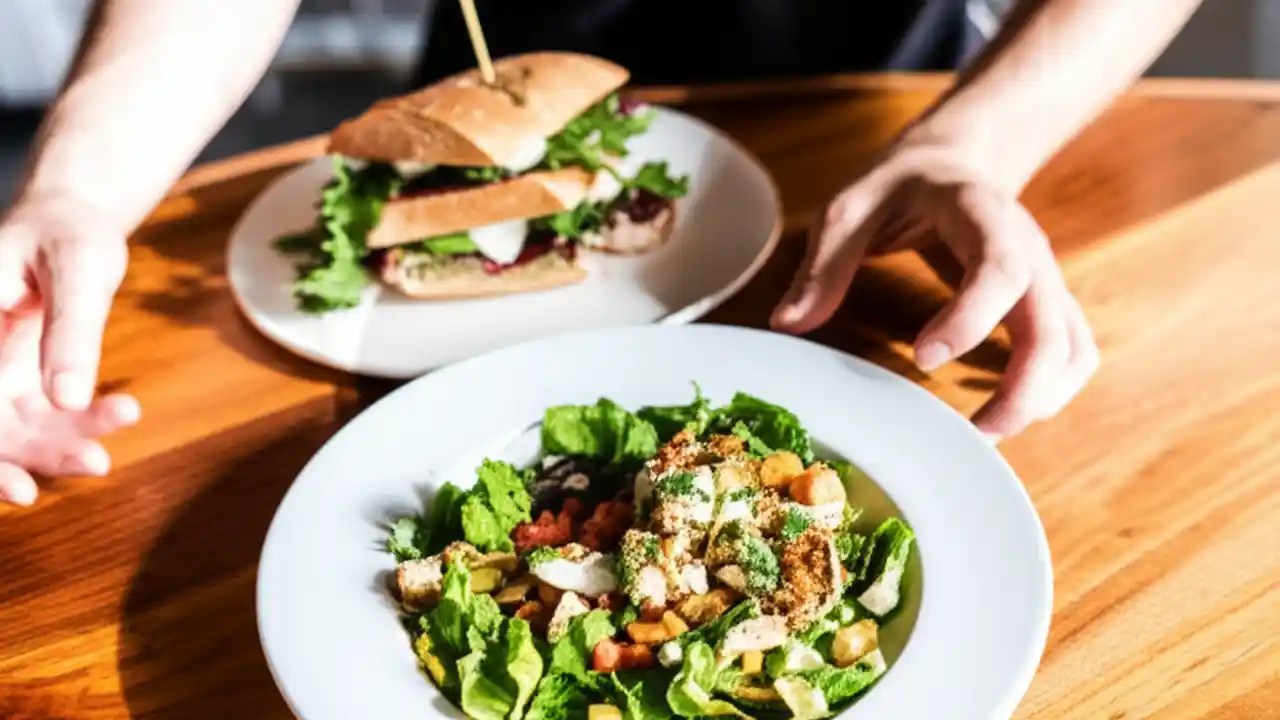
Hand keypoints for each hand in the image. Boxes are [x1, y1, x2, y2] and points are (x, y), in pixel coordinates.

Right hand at [0, 197, 138, 504]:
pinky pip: (49, 419)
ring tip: (106, 454)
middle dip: (20, 465)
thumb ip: (71, 333)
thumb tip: (67, 400)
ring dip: (60, 450)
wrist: (74, 221)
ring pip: (17, 432)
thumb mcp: (77, 271)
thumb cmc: (68, 232)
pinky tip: (123, 412)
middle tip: (88, 467)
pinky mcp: (26, 381)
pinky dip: (84, 424)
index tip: (17, 486)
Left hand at [772, 139, 1097, 438]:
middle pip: (1052, 324)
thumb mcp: (850, 209)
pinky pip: (1070, 354)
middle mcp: (1027, 248)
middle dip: (1023, 386)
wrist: (956, 161)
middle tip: (973, 431)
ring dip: (1040, 399)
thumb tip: (787, 325)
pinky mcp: (1046, 304)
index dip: (971, 318)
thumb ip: (823, 265)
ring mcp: (1044, 278)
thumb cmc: (900, 186)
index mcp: (980, 214)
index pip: (999, 268)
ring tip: (982, 432)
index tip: (924, 358)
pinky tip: (1002, 411)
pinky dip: (1049, 392)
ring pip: (1071, 348)